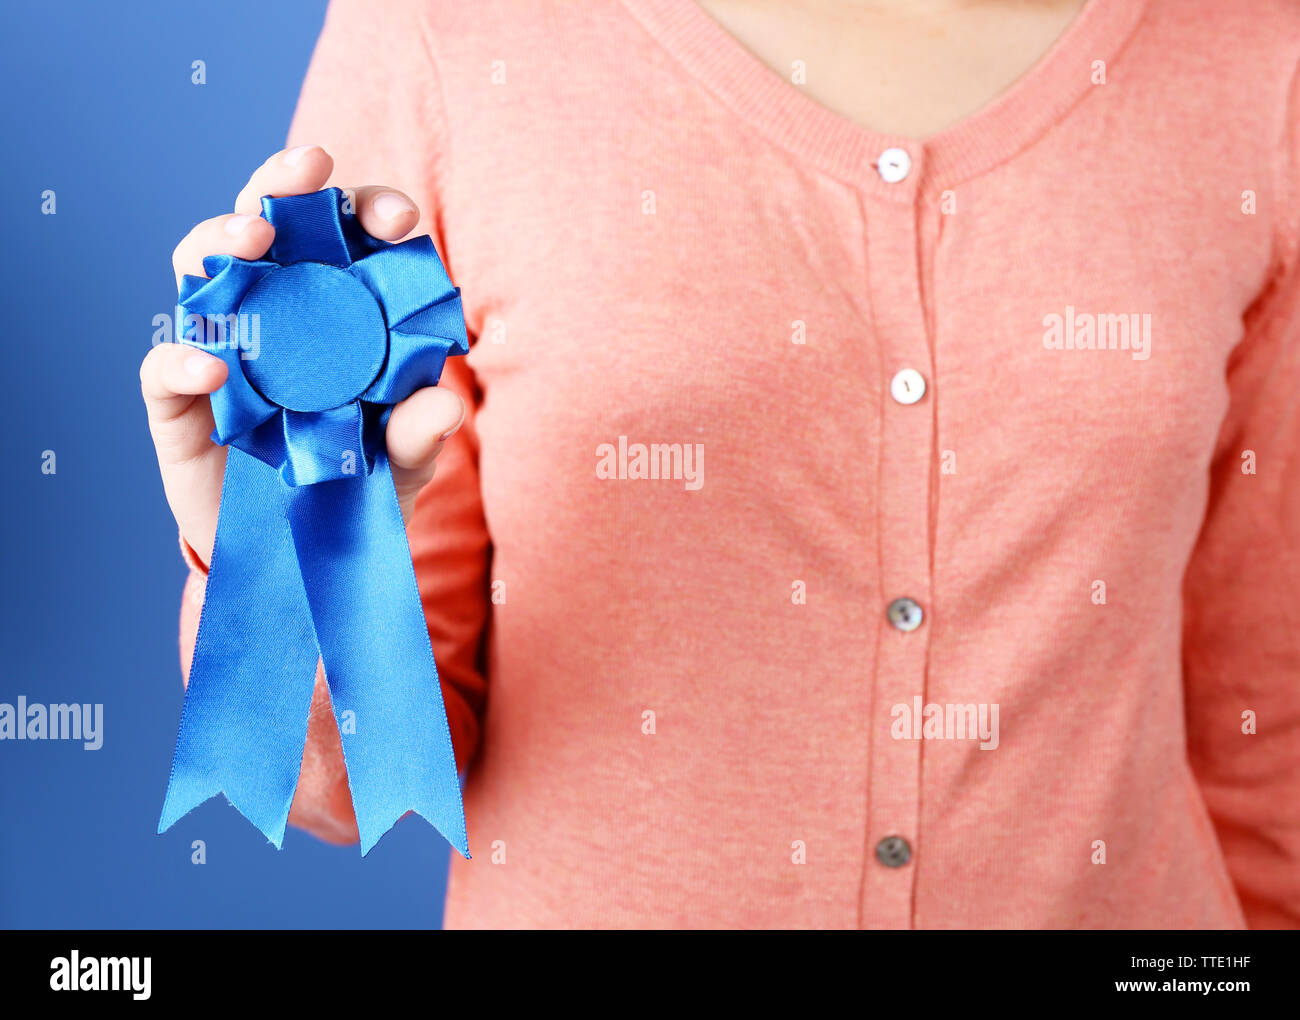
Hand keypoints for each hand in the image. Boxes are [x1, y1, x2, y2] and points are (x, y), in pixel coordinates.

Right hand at [140, 145, 465, 566]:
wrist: (303, 563)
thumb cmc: (355, 492)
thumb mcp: (400, 467)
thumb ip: (420, 437)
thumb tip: (447, 405)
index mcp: (330, 312)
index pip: (342, 238)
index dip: (365, 212)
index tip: (400, 222)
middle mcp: (272, 316)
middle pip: (265, 227)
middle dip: (283, 185)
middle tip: (310, 166)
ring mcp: (220, 352)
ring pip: (201, 270)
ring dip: (220, 238)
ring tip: (253, 236)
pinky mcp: (178, 406)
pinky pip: (164, 367)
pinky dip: (183, 358)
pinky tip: (216, 363)